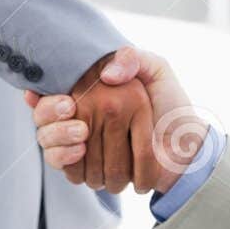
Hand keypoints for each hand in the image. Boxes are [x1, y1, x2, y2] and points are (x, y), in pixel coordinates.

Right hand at [25, 46, 209, 195]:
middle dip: (53, 120)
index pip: (50, 93)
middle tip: (73, 116)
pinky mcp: (86, 169)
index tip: (65, 102)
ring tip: (82, 136)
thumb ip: (133, 59)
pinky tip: (80, 153)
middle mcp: (79, 117)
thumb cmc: (171, 107)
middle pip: (43, 121)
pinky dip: (67, 161)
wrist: (186, 146)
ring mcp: (79, 145)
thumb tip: (106, 74)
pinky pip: (63, 167)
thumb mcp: (157, 72)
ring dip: (61, 141)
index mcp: (90, 93)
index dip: (46, 99)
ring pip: (49, 144)